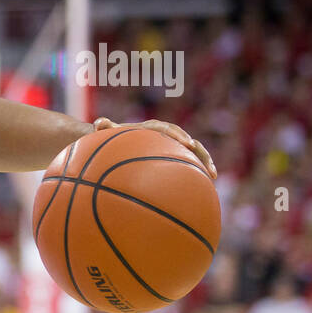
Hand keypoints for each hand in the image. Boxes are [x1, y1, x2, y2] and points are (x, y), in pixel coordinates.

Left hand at [92, 116, 216, 178]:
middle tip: (206, 161)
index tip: (187, 143)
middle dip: (199, 151)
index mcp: (153, 128)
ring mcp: (171, 146)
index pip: (168, 129)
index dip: (178, 135)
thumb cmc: (111, 138)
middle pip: (187, 140)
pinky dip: (196, 173)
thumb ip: (104, 128)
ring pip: (193, 153)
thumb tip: (98, 123)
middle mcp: (166, 135)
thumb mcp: (106, 134)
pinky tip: (203, 189)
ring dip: (204, 162)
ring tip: (213, 176)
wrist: (116, 141)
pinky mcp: (173, 157)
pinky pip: (187, 164)